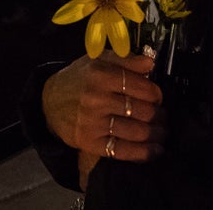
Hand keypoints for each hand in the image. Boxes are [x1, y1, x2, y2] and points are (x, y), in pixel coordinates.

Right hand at [42, 51, 164, 187]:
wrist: (49, 101)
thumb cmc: (80, 79)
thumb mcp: (99, 60)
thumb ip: (126, 59)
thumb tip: (150, 63)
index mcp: (101, 75)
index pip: (142, 87)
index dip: (156, 94)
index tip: (158, 98)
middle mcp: (96, 99)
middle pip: (142, 110)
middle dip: (158, 115)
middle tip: (163, 117)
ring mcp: (92, 122)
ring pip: (136, 131)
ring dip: (155, 134)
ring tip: (161, 132)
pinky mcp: (89, 142)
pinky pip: (122, 150)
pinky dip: (142, 153)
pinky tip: (154, 150)